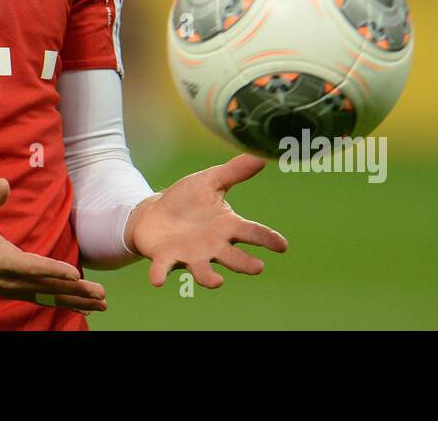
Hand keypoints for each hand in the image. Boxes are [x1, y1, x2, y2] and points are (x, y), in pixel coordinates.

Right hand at [0, 177, 107, 312]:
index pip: (30, 267)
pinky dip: (56, 300)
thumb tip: (3, 183)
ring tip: (98, 302)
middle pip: (45, 288)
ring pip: (44, 296)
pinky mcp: (6, 289)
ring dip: (72, 300)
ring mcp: (5, 287)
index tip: (75, 275)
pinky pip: (36, 298)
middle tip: (101, 294)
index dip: (53, 271)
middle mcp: (4, 279)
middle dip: (74, 292)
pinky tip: (73, 302)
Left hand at [124, 153, 287, 288]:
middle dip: (245, 264)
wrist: (154, 214)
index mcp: (226, 227)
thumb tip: (260, 156)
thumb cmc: (186, 200)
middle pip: (233, 257)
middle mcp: (212, 246)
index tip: (283, 246)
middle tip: (258, 267)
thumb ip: (233, 172)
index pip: (251, 233)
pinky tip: (157, 280)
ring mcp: (189, 255)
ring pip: (203, 271)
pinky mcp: (165, 258)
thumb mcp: (209, 181)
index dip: (267, 239)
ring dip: (209, 278)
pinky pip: (163, 269)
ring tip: (217, 282)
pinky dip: (160, 275)